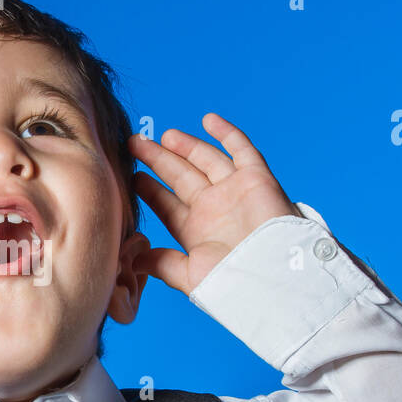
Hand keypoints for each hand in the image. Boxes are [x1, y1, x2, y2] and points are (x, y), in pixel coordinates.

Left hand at [129, 113, 297, 295]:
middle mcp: (213, 207)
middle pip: (180, 176)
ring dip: (185, 146)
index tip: (130, 176)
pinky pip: (241, 150)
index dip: (149, 189)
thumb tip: (133, 259)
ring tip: (163, 135)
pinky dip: (227, 133)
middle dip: (158, 159)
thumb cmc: (233, 281)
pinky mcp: (255, 178)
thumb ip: (161, 264)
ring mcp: (233, 191)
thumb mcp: (189, 275)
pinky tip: (208, 119)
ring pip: (205, 160)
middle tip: (135, 143)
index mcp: (195, 230)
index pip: (166, 203)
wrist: (272, 275)